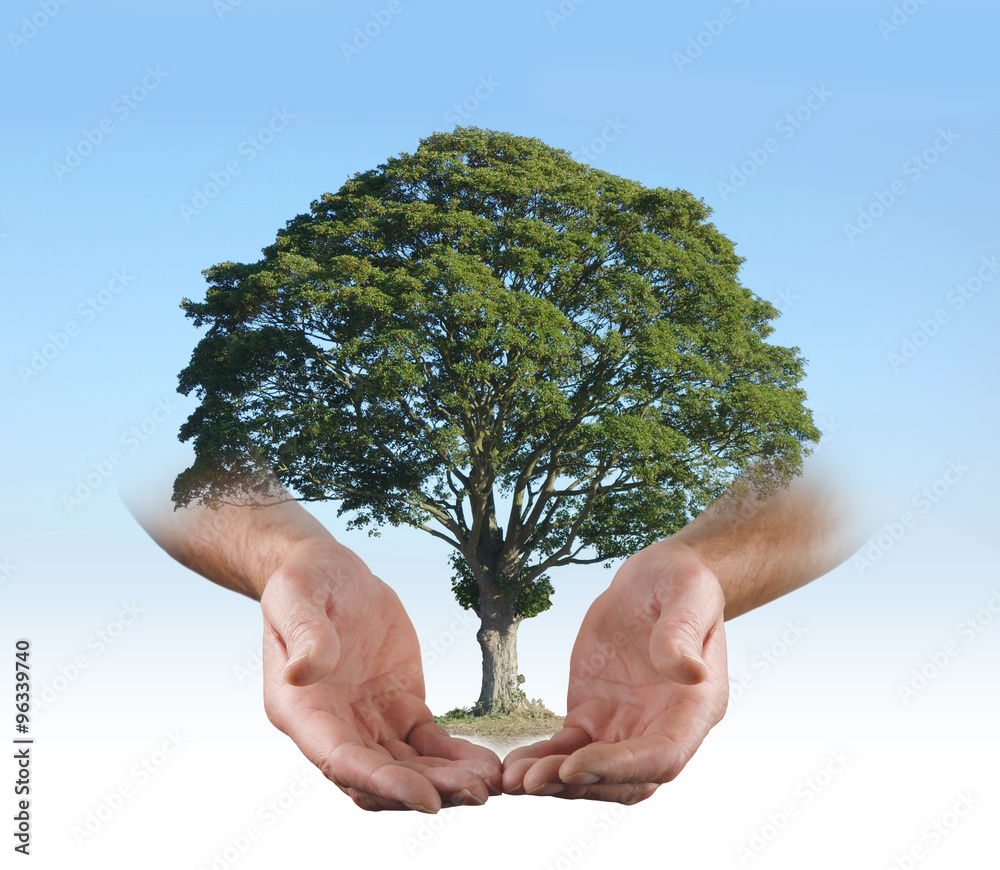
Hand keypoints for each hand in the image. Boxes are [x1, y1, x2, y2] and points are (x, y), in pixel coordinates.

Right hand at [260, 536, 501, 811]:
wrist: (330, 572)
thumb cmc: (305, 579)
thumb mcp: (296, 593)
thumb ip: (304, 632)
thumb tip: (304, 670)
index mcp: (300, 709)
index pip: (340, 760)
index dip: (382, 783)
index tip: (426, 798)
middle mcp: (334, 727)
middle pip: (380, 778)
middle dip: (427, 789)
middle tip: (477, 792)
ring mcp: (369, 722)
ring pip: (409, 768)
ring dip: (448, 781)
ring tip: (491, 783)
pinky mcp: (401, 708)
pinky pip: (430, 744)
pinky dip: (457, 757)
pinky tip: (488, 764)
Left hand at [502, 539, 728, 802]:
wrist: (655, 581)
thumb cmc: (681, 581)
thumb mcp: (687, 591)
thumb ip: (683, 632)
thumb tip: (688, 672)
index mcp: (696, 706)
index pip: (662, 755)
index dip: (620, 767)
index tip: (575, 764)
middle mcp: (664, 727)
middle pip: (625, 779)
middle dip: (579, 783)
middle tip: (532, 780)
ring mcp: (627, 726)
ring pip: (593, 772)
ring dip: (554, 781)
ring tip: (512, 780)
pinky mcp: (594, 716)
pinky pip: (568, 749)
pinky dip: (543, 760)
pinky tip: (512, 767)